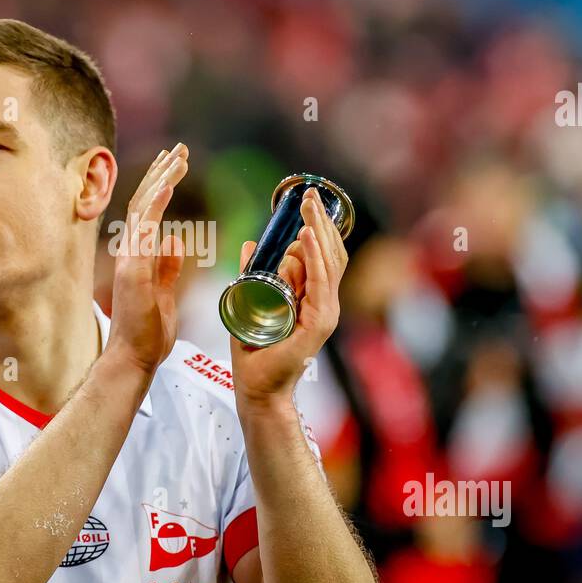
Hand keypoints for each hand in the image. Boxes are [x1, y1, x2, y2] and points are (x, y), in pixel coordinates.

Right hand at [104, 143, 188, 374]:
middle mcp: (130, 252)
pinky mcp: (133, 270)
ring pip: (144, 208)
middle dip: (162, 172)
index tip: (175, 163)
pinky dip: (156, 204)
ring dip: (161, 180)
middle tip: (180, 148)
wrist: (134, 358)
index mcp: (137, 255)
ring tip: (178, 157)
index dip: (160, 184)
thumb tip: (176, 239)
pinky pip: (145, 230)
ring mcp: (129, 259)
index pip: (148, 211)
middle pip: (144, 201)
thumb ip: (167, 265)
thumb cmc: (147, 332)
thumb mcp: (163, 292)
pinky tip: (167, 184)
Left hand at [231, 186, 347, 408]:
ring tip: (308, 206)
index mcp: (313, 297)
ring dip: (318, 231)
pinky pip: (319, 283)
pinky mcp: (318, 323)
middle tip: (309, 194)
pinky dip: (314, 258)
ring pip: (328, 263)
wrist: (257, 388)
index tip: (306, 201)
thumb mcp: (251, 301)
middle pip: (331, 253)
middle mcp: (325, 303)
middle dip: (320, 221)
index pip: (323, 255)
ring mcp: (325, 313)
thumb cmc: (254, 351)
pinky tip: (307, 237)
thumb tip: (250, 244)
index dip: (318, 227)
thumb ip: (253, 275)